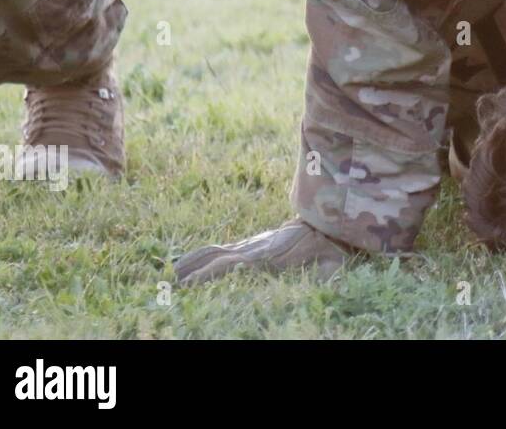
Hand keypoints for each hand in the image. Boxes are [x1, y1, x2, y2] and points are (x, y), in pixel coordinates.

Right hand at [174, 219, 355, 284]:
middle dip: (196, 271)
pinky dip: (204, 255)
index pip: (232, 264)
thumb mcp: (330, 263)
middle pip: (218, 259)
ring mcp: (252, 245)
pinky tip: (190, 261)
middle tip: (173, 283)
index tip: (191, 282)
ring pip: (217, 253)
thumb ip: (325, 271)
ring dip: (196, 262)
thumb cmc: (331, 248)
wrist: (329, 222)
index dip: (211, 273)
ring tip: (173, 274)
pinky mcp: (253, 245)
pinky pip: (223, 250)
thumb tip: (326, 276)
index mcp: (268, 256)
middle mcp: (255, 248)